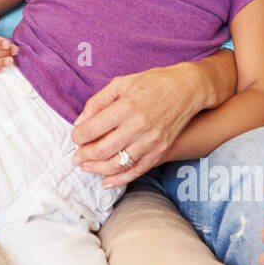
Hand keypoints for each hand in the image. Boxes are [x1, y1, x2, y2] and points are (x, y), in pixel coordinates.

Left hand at [71, 62, 209, 186]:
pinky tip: (106, 181)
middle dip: (84, 156)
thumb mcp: (121, 83)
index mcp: (126, 106)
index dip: (79, 137)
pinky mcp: (161, 151)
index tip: (75, 137)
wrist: (188, 88)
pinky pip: (137, 171)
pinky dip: (120, 179)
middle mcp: (138, 126)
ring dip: (98, 169)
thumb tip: (80, 122)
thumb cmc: (153, 82)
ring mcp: (151, 141)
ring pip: (118, 164)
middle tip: (76, 157)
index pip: (93, 129)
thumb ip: (97, 102)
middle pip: (103, 150)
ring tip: (86, 167)